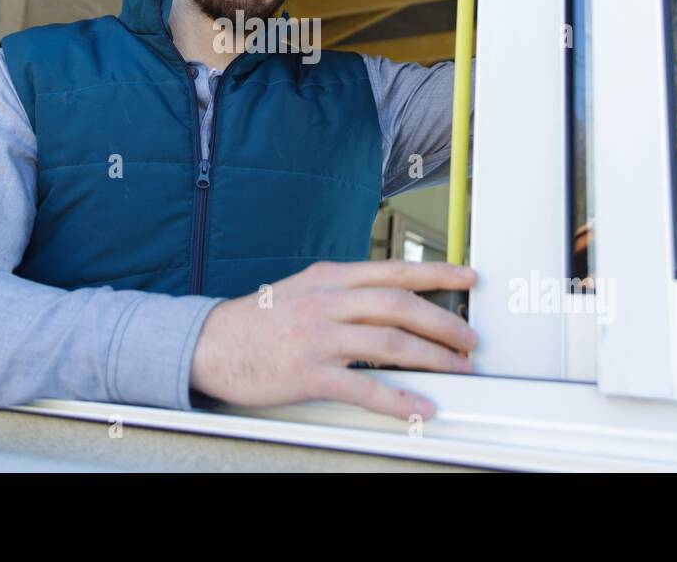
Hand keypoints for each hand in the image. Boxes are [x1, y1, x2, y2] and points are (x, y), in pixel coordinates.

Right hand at [190, 260, 478, 420]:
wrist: (208, 344)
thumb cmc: (256, 320)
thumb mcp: (302, 289)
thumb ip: (343, 290)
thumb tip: (388, 297)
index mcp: (329, 278)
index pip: (394, 270)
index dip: (437, 273)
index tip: (467, 277)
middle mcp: (327, 302)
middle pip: (401, 306)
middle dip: (444, 323)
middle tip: (469, 338)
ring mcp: (318, 337)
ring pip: (391, 343)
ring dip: (433, 358)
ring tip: (457, 369)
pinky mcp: (308, 374)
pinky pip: (363, 389)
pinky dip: (399, 400)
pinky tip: (419, 406)